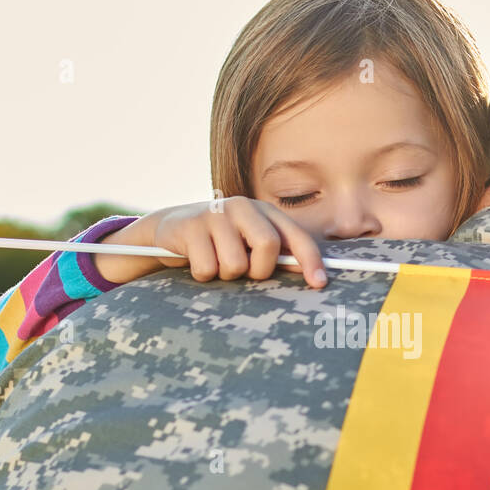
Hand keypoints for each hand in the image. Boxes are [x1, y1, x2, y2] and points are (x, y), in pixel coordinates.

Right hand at [94, 197, 327, 288]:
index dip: (310, 260)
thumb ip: (277, 255)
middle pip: (268, 245)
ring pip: (235, 263)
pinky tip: (196, 261)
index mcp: (264, 212)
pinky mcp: (190, 226)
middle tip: (245, 273)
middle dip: (259, 270)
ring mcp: (215, 214)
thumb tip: (314, 276)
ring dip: (226, 275)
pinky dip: (203, 275)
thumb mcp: (249, 244)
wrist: (170, 229)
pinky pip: (207, 269)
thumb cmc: (219, 243)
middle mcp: (243, 207)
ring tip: (216, 264)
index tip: (319, 283)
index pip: (296, 236)